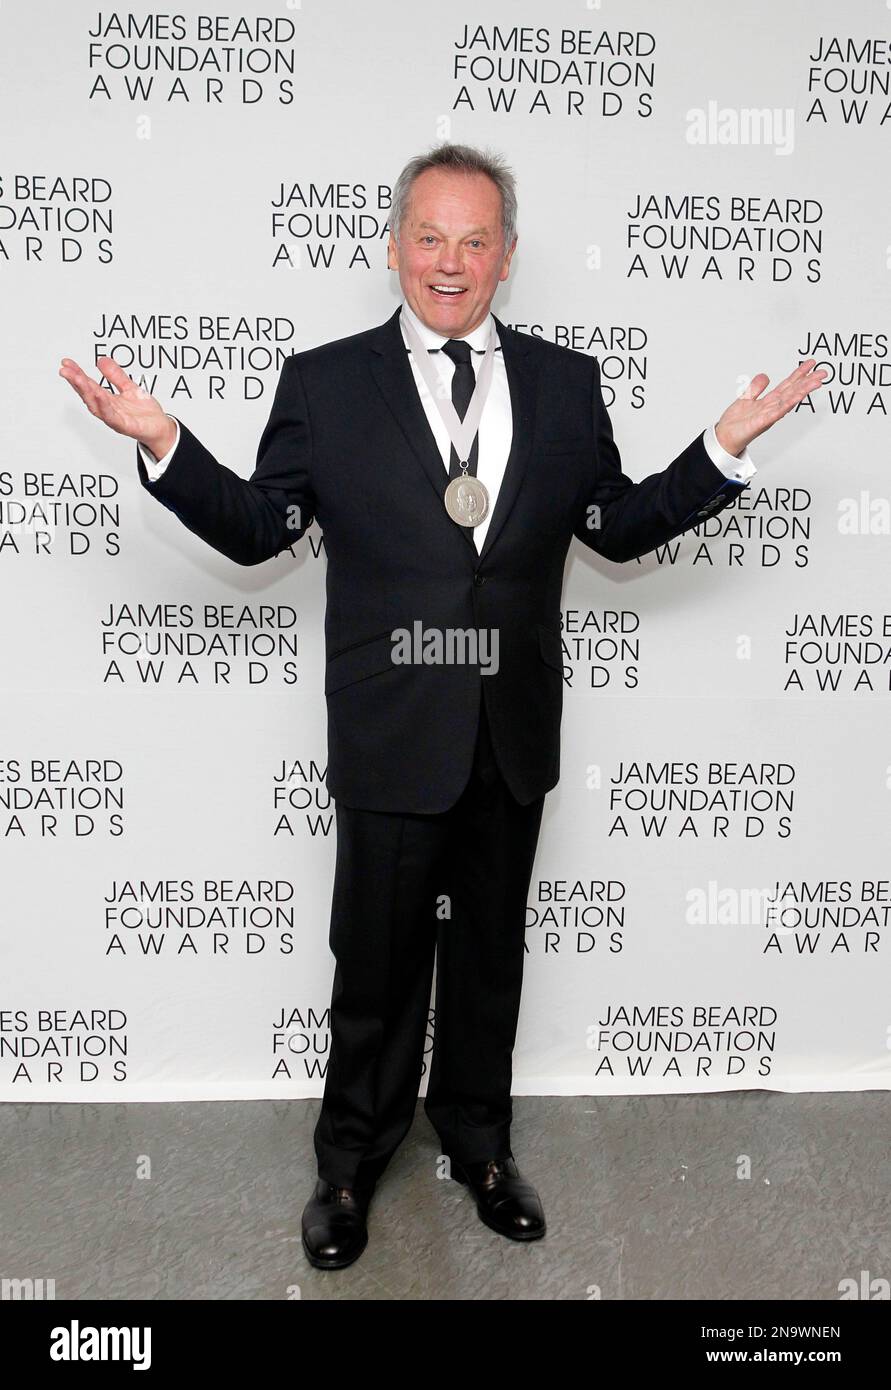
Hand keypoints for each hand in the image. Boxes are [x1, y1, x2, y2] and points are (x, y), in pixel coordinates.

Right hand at [58, 355, 176, 456]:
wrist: (162, 429)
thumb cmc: (145, 413)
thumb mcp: (130, 388)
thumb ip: (116, 375)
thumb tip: (102, 360)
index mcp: (108, 400)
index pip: (89, 385)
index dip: (77, 374)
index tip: (66, 363)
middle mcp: (109, 410)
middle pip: (88, 395)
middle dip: (76, 382)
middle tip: (65, 370)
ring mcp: (116, 419)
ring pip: (97, 406)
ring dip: (86, 392)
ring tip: (77, 379)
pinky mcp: (126, 426)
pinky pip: (112, 417)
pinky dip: (105, 407)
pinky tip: (99, 396)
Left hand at [714, 358, 827, 457]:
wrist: (724, 437)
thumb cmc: (735, 423)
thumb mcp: (745, 399)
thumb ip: (756, 388)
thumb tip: (765, 375)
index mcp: (769, 401)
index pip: (787, 385)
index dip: (799, 374)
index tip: (810, 364)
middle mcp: (771, 408)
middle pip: (793, 391)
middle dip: (808, 382)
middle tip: (823, 373)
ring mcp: (768, 415)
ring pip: (789, 401)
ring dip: (802, 391)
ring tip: (816, 383)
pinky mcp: (761, 423)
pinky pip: (776, 413)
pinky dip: (786, 405)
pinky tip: (795, 398)